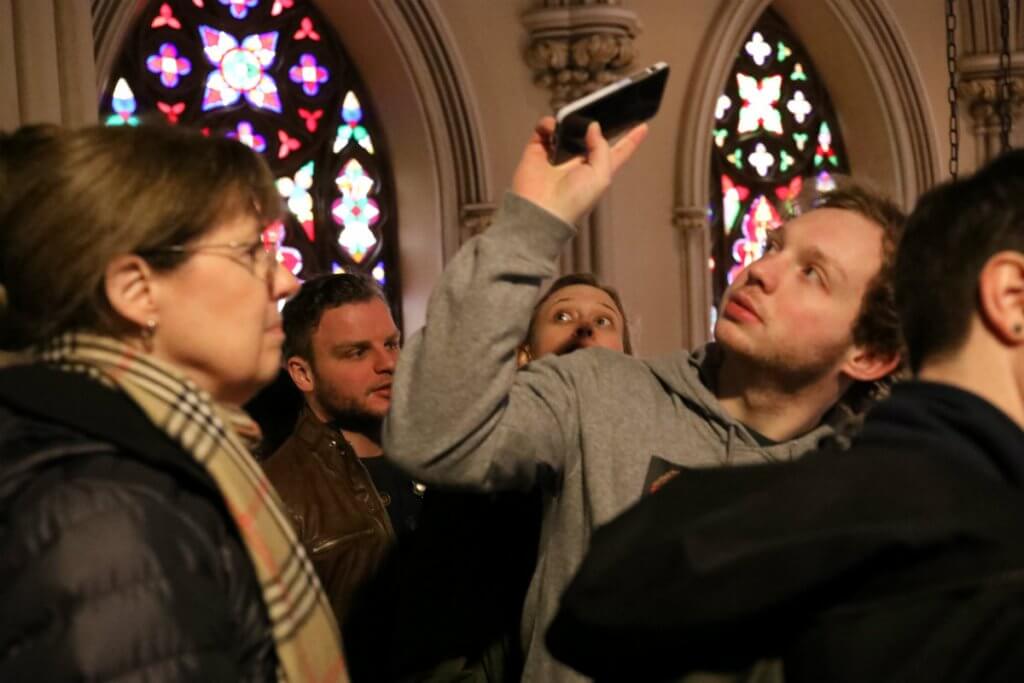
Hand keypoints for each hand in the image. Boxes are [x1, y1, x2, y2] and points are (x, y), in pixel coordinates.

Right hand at [511, 117, 647, 224]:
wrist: (541, 210)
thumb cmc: (574, 200)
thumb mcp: (601, 176)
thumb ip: (602, 148)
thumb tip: (592, 127)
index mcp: (599, 170)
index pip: (619, 152)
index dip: (631, 140)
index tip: (644, 126)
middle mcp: (579, 161)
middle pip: (592, 135)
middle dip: (596, 121)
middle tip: (599, 107)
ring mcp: (558, 155)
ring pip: (567, 128)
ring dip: (570, 121)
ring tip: (570, 123)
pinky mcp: (538, 150)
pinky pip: (544, 130)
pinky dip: (548, 124)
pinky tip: (552, 128)